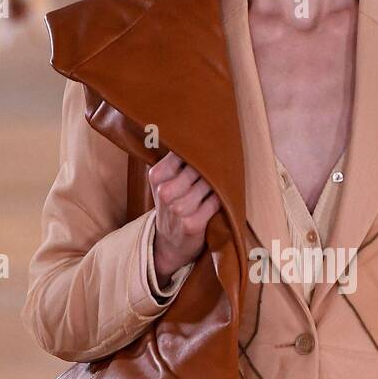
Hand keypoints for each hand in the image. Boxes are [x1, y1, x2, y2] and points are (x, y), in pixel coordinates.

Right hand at [148, 149, 220, 282]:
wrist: (169, 243)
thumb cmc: (173, 205)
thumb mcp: (165, 182)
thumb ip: (176, 162)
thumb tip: (199, 134)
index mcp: (157, 176)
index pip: (182, 154)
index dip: (199, 151)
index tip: (209, 147)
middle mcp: (165, 192)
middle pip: (198, 168)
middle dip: (211, 168)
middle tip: (221, 166)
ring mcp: (178, 209)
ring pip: (208, 185)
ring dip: (217, 185)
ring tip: (218, 186)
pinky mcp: (192, 224)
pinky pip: (214, 203)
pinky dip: (220, 201)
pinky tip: (218, 201)